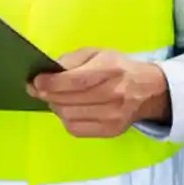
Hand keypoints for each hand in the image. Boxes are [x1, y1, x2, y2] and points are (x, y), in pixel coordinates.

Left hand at [28, 48, 170, 138]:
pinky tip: (66, 109)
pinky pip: (77, 129)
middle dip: (47, 95)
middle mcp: (113, 94)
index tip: (35, 81)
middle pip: (70, 100)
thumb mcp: (97, 53)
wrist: (148, 90)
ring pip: (70, 116)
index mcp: (110, 70)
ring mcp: (113, 116)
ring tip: (52, 98)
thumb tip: (47, 71)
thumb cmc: (118, 67)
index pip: (76, 81)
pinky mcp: (111, 131)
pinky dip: (66, 119)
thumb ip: (72, 60)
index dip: (52, 83)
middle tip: (37, 89)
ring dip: (55, 107)